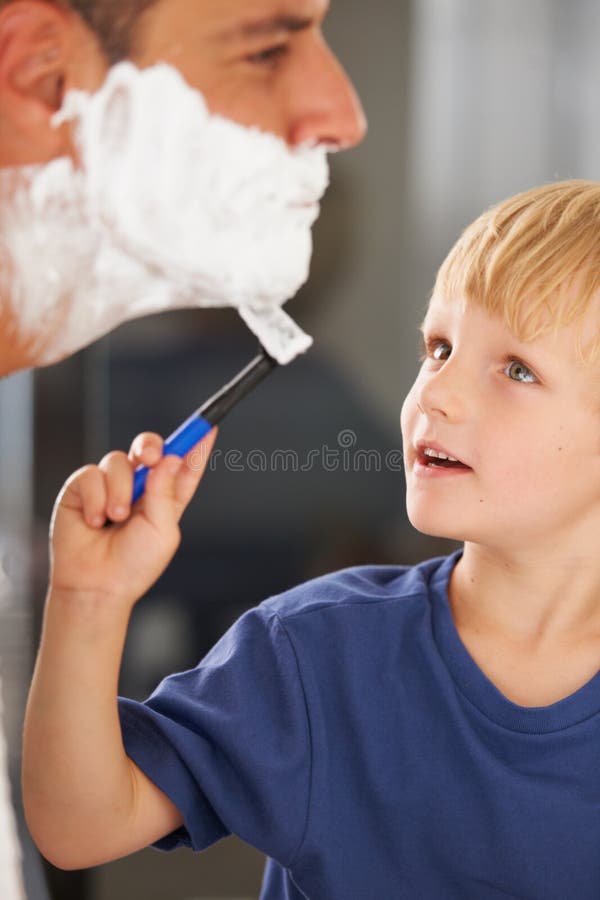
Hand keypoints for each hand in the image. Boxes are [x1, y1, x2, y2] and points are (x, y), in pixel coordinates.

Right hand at [49, 429, 216, 607]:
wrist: (95, 586)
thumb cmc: (134, 565)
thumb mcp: (162, 531)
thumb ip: (165, 493)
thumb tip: (170, 458)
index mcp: (166, 496)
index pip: (184, 464)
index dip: (196, 444)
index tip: (209, 426)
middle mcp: (139, 487)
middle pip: (149, 448)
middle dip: (150, 445)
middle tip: (150, 458)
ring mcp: (110, 485)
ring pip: (119, 461)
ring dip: (119, 491)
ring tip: (115, 519)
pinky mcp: (82, 489)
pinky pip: (91, 474)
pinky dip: (95, 498)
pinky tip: (95, 522)